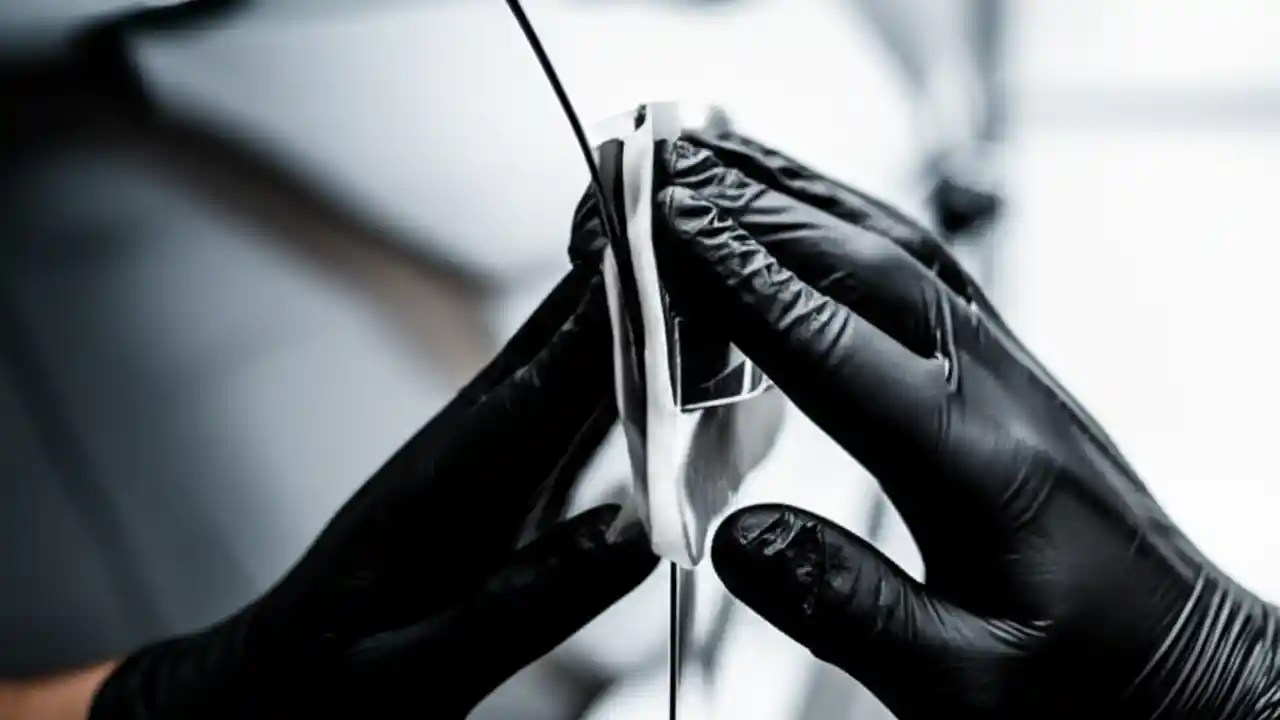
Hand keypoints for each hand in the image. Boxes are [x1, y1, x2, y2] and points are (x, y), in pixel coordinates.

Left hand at [89, 259, 655, 718]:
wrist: (277, 683)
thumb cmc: (330, 683)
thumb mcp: (420, 670)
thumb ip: (527, 602)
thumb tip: (636, 533)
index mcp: (436, 490)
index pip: (537, 388)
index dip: (606, 323)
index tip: (660, 263)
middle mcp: (461, 451)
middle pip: (555, 347)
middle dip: (624, 283)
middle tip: (690, 223)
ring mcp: (481, 457)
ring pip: (565, 365)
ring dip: (626, 314)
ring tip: (694, 267)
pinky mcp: (501, 475)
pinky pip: (571, 408)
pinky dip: (622, 372)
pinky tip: (665, 352)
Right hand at [655, 130, 1279, 717]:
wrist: (1190, 667)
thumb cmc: (1089, 683)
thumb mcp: (964, 688)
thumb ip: (849, 610)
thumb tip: (738, 537)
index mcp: (981, 467)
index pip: (840, 347)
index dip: (745, 281)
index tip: (671, 228)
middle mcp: (999, 394)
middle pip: (865, 269)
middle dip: (756, 211)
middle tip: (664, 171)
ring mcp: (1010, 373)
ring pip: (899, 249)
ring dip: (803, 196)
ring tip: (718, 158)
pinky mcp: (1008, 374)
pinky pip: (924, 269)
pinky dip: (851, 222)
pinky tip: (808, 213)